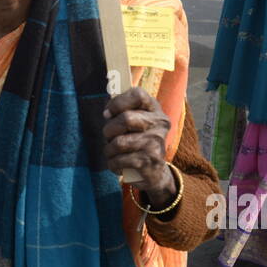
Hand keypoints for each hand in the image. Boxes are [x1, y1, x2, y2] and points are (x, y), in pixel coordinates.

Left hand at [103, 86, 175, 202]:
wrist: (155, 171)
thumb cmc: (137, 140)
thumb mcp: (135, 122)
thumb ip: (122, 111)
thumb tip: (107, 113)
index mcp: (154, 109)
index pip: (137, 95)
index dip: (118, 102)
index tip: (107, 113)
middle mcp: (159, 123)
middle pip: (125, 119)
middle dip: (109, 130)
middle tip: (108, 137)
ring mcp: (156, 142)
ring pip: (119, 143)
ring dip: (109, 150)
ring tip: (113, 153)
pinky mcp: (149, 161)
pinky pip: (119, 160)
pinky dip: (112, 164)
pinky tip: (118, 165)